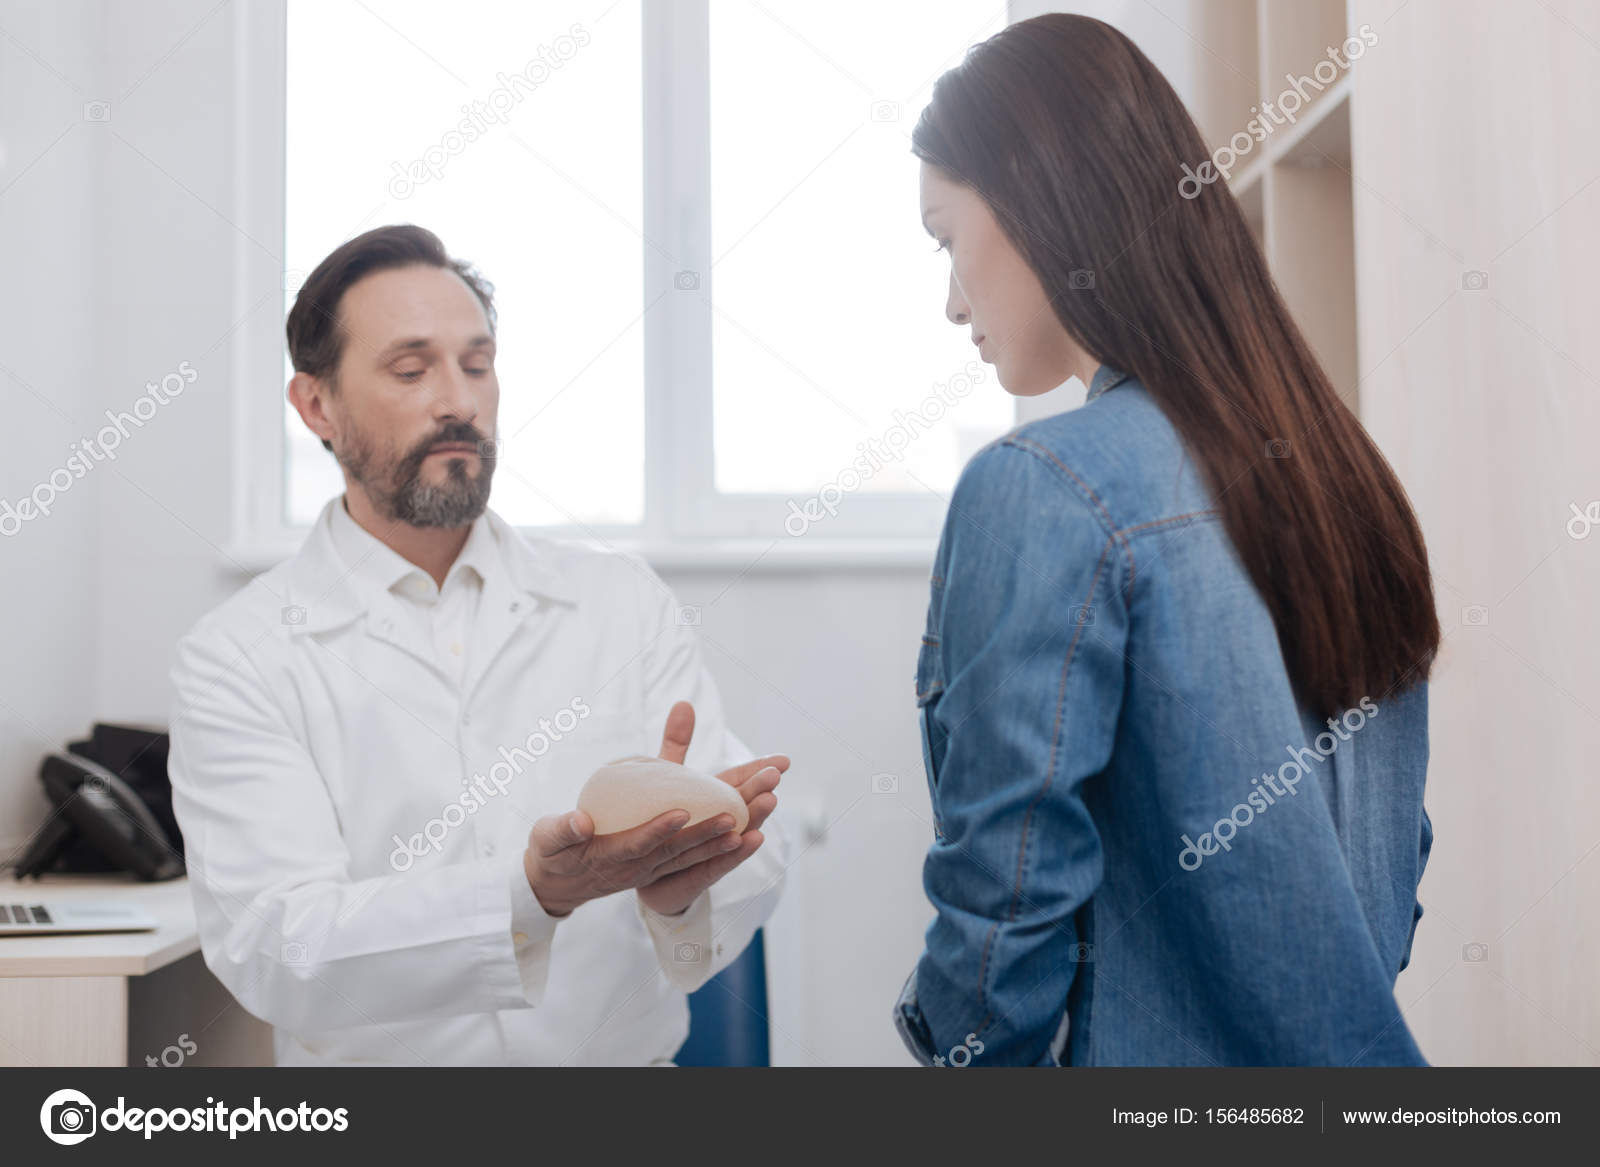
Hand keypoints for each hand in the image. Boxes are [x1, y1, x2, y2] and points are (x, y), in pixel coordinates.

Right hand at [522, 805, 739, 918]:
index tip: (681, 813)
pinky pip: (689, 862)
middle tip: (731, 819)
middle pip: (672, 853)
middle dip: (702, 837)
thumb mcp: (546, 839)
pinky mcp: (655, 870)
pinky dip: (714, 854)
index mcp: (606, 856)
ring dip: (716, 847)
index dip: (658, 830)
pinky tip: (739, 838)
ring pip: (686, 859)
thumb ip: (562, 830)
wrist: (556, 886)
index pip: (637, 844)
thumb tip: (581, 820)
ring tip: (745, 830)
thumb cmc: (550, 853)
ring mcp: (647, 872)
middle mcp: (633, 868)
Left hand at [635, 701, 785, 916]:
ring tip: (770, 800)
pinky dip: (736, 851)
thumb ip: (677, 744)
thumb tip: (684, 702)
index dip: (759, 771)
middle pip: (743, 804)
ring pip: (738, 831)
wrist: (636, 871)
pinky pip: (720, 861)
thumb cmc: (658, 820)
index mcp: (713, 799)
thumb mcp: (665, 779)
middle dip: (760, 789)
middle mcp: (719, 823)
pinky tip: (750, 838)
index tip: (782, 759)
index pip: (740, 782)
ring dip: (755, 817)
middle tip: (775, 774)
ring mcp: (713, 849)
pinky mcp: (699, 872)